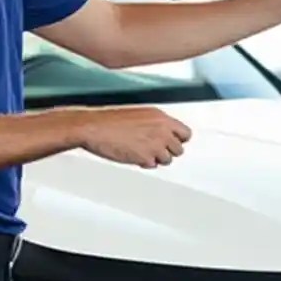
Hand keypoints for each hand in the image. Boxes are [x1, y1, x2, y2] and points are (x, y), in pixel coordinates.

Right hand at [77, 106, 191, 168]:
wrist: (94, 128)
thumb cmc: (111, 121)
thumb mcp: (140, 115)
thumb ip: (156, 124)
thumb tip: (165, 133)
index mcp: (161, 117)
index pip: (185, 133)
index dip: (178, 139)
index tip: (174, 142)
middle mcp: (162, 131)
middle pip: (179, 149)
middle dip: (168, 151)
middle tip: (155, 150)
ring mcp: (155, 145)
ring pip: (168, 159)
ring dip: (157, 158)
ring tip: (142, 152)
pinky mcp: (145, 158)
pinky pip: (153, 165)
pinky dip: (145, 163)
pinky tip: (135, 156)